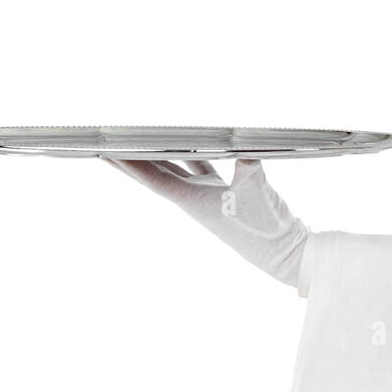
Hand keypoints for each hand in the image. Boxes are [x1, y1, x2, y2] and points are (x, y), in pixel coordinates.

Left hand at [101, 156, 309, 288]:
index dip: (129, 165)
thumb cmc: (266, 229)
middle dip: (133, 159)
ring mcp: (209, 197)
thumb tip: (244, 146)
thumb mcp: (257, 192)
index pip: (154, 178)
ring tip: (142, 138)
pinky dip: (194, 154)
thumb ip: (248, 166)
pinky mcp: (225, 194)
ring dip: (159, 155)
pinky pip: (202, 168)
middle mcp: (195, 199)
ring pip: (176, 170)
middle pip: (156, 174)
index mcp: (194, 201)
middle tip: (109, 144)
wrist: (285, 253)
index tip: (106, 153)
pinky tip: (193, 142)